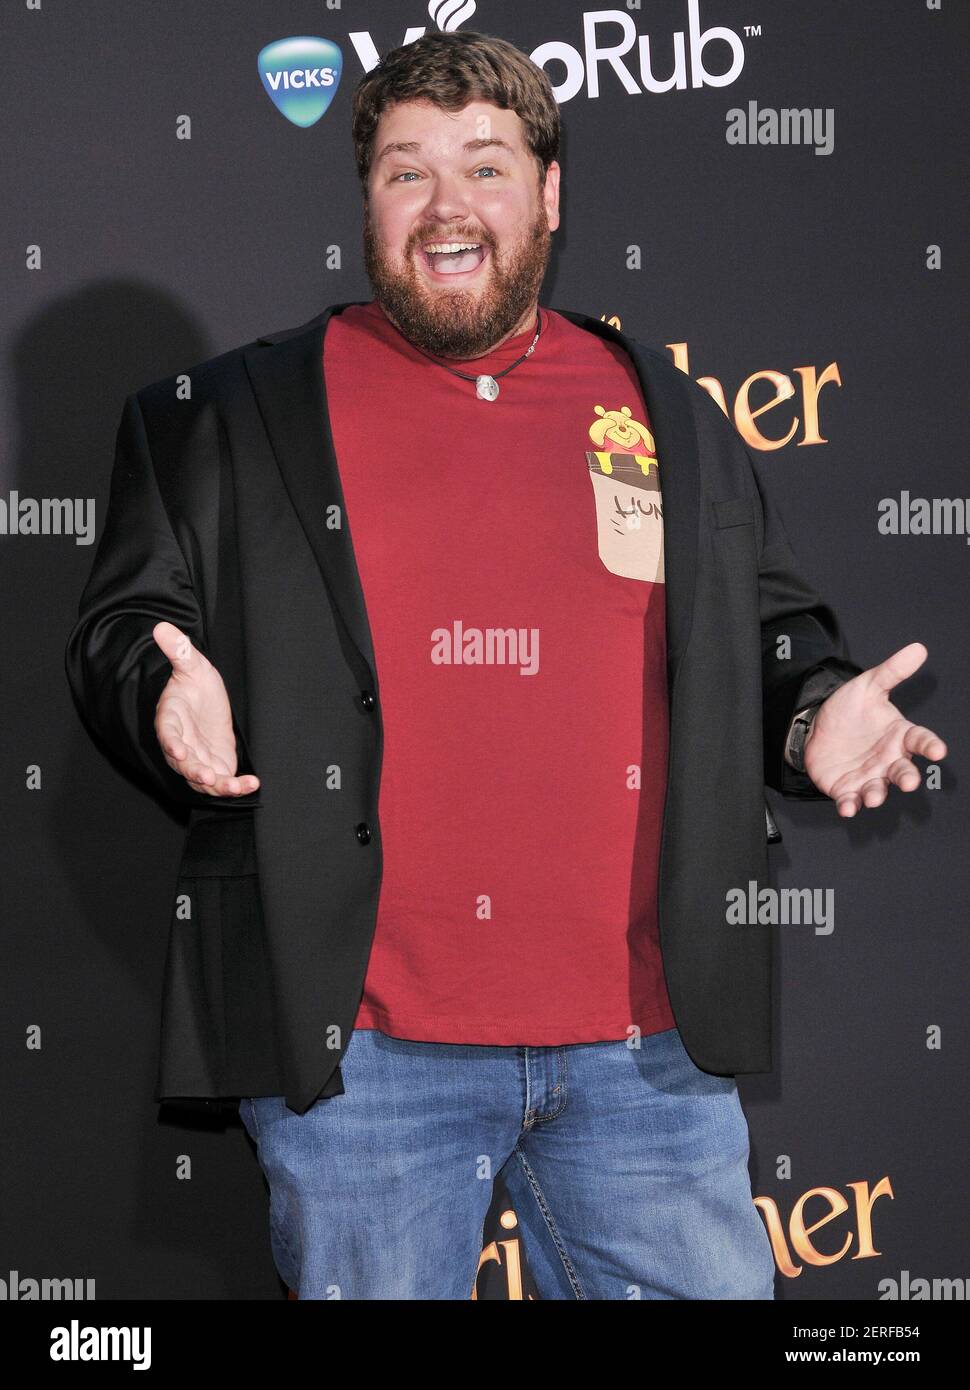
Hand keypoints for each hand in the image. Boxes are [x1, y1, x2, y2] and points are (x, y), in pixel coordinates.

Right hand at [151, 621, 259, 796]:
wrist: (209, 703)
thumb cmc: (196, 686)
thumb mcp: (193, 665)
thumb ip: (179, 651)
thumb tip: (161, 627)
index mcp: (171, 718)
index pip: (167, 732)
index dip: (171, 742)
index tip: (177, 751)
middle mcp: (180, 743)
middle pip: (182, 763)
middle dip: (193, 772)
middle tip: (207, 776)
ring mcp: (196, 759)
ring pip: (201, 779)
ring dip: (215, 786)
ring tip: (231, 786)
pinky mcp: (214, 767)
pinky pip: (222, 782)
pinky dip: (235, 786)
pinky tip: (252, 783)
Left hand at [803, 642, 945, 816]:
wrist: (815, 726)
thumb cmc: (848, 710)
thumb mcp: (868, 686)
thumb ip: (892, 671)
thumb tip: (917, 649)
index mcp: (899, 735)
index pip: (920, 740)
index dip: (930, 745)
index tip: (938, 750)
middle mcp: (888, 759)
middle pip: (903, 771)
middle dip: (907, 777)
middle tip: (909, 781)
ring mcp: (868, 776)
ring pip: (879, 789)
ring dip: (878, 795)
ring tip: (874, 796)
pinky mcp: (847, 789)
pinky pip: (851, 800)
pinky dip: (850, 805)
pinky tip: (848, 807)